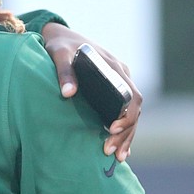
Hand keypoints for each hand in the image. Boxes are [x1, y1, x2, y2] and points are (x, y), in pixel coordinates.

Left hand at [40, 23, 141, 161]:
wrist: (60, 36)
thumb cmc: (59, 45)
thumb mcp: (59, 55)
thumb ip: (64, 72)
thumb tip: (68, 93)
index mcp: (114, 67)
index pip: (131, 96)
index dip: (126, 116)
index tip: (111, 130)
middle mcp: (122, 75)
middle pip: (134, 109)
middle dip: (125, 132)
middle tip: (110, 152)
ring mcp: (119, 82)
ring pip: (131, 113)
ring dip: (127, 135)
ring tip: (118, 158)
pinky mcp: (112, 89)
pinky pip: (124, 112)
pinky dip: (123, 130)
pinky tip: (120, 147)